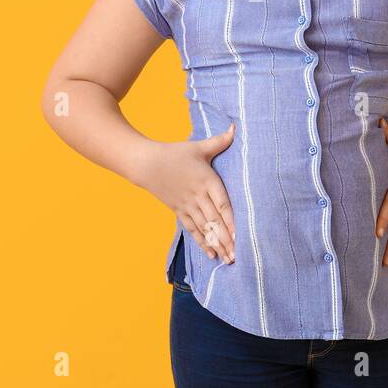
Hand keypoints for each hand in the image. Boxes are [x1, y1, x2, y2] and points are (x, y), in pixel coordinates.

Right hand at [136, 124, 237, 263]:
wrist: (145, 163)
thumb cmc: (174, 153)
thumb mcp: (198, 146)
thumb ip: (219, 141)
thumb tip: (236, 128)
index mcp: (206, 180)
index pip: (222, 203)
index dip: (231, 219)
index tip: (241, 234)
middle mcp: (198, 196)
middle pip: (215, 221)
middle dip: (227, 239)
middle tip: (239, 255)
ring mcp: (187, 205)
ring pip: (205, 228)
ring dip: (217, 244)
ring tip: (229, 259)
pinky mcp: (179, 211)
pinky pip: (193, 229)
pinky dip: (202, 242)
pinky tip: (212, 254)